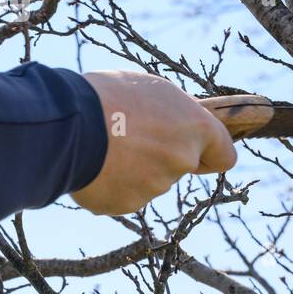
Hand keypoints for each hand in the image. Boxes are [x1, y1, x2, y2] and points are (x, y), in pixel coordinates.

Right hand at [72, 70, 237, 215]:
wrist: (68, 126)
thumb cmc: (109, 96)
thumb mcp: (152, 89)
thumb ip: (175, 114)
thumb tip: (177, 125)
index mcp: (196, 129)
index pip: (225, 156)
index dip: (211, 154)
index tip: (197, 152)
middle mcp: (182, 160)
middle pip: (180, 165)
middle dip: (161, 156)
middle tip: (129, 136)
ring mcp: (155, 187)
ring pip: (150, 180)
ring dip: (134, 168)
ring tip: (104, 145)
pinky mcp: (127, 204)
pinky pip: (123, 194)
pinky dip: (112, 183)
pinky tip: (94, 164)